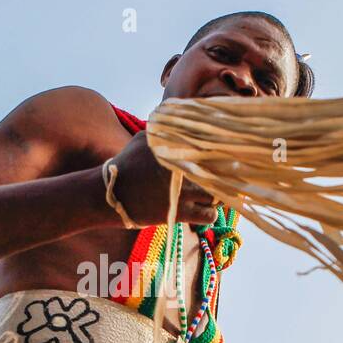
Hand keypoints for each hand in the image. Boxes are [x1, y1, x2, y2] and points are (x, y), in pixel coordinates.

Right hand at [105, 132, 219, 226]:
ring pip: (217, 194)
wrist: (110, 194)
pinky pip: (209, 215)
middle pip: (220, 171)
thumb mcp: (143, 140)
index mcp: (175, 148)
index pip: (210, 147)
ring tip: (216, 194)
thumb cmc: (126, 164)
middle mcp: (182, 168)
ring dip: (219, 195)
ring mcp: (182, 191)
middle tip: (230, 176)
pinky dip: (211, 213)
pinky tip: (206, 209)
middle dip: (227, 174)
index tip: (232, 156)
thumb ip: (164, 133)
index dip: (225, 152)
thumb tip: (181, 126)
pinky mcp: (179, 212)